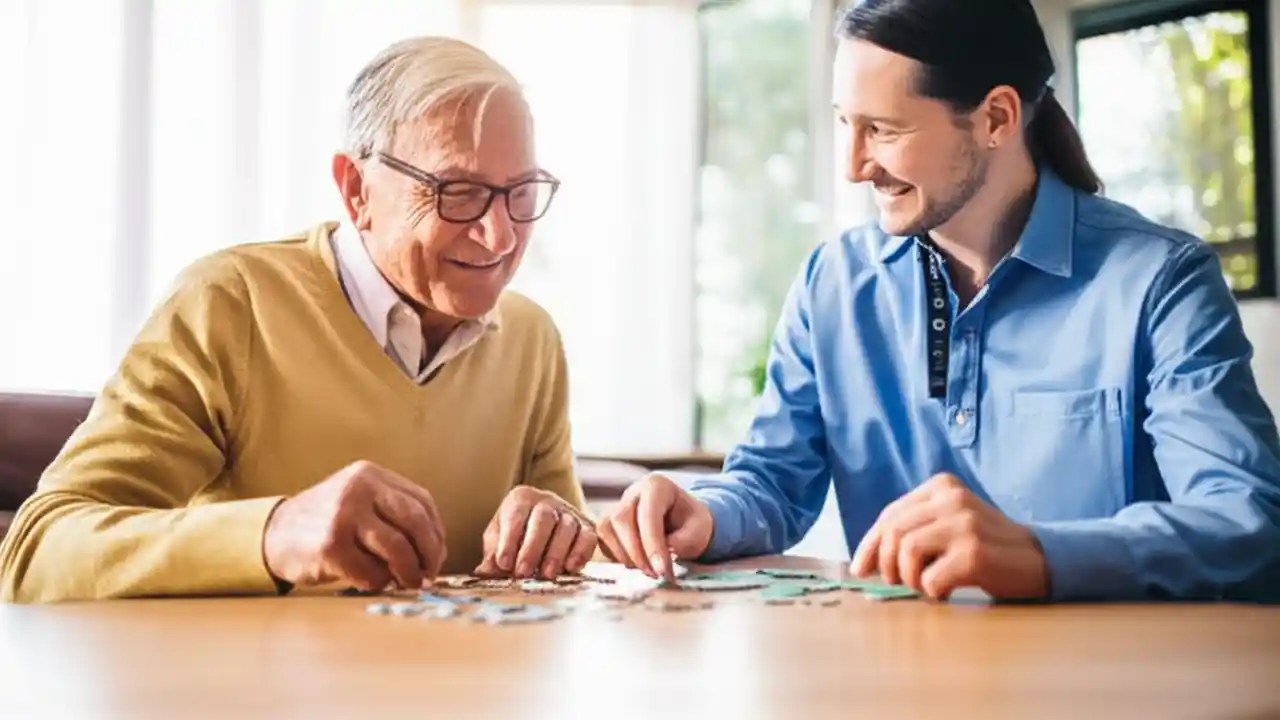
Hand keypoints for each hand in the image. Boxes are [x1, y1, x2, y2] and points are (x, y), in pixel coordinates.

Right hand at [262, 460, 446, 591]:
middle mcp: (358, 488)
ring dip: (409, 572)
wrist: (274, 534)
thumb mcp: (359, 502)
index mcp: (370, 475)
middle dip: (430, 552)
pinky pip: (371, 571)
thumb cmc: (325, 523)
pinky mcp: (331, 545)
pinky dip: (379, 582)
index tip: (438, 554)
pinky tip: (373, 582)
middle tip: (429, 574)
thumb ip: (393, 515)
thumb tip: (435, 551)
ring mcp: (343, 515)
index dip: (436, 532)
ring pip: (397, 548)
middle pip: (415, 521)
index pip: (421, 501)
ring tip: (408, 582)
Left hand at [473, 487, 595, 579]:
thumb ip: (492, 554)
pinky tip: (571, 568)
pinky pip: (588, 537)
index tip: (503, 563)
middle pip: (543, 520)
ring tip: (546, 575)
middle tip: (523, 572)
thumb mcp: (498, 540)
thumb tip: (485, 571)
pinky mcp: (587, 527)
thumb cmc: (515, 535)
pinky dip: (581, 552)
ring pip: (566, 528)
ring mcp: (569, 513)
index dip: (510, 539)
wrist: (541, 531)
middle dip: (533, 548)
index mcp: (522, 498)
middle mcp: (547, 501)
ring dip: (556, 553)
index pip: (516, 515)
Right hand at [596, 473, 713, 580]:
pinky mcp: (609, 524)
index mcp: (656, 486)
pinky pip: (603, 541)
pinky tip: (637, 565)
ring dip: (625, 557)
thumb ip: (684, 540)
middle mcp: (633, 493)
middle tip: (655, 574)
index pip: (647, 513)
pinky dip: (617, 557)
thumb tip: (665, 551)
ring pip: (607, 530)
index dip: (652, 543)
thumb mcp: (699, 530)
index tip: (661, 569)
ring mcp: (617, 507)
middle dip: (636, 552)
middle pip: (621, 519)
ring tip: (649, 572)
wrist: (683, 523)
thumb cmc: (691, 524)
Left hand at [850, 473, 1048, 600]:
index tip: (860, 569)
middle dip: (886, 564)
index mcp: (941, 486)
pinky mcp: (974, 554)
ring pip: (906, 552)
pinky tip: (945, 592)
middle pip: (894, 532)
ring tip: (925, 587)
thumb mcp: (948, 524)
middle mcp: (952, 499)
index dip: (870, 544)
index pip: (890, 514)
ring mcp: (964, 524)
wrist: (1038, 559)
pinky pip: (930, 578)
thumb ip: (912, 531)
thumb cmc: (984, 546)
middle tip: (896, 583)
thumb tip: (864, 563)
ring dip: (909, 579)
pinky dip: (931, 591)